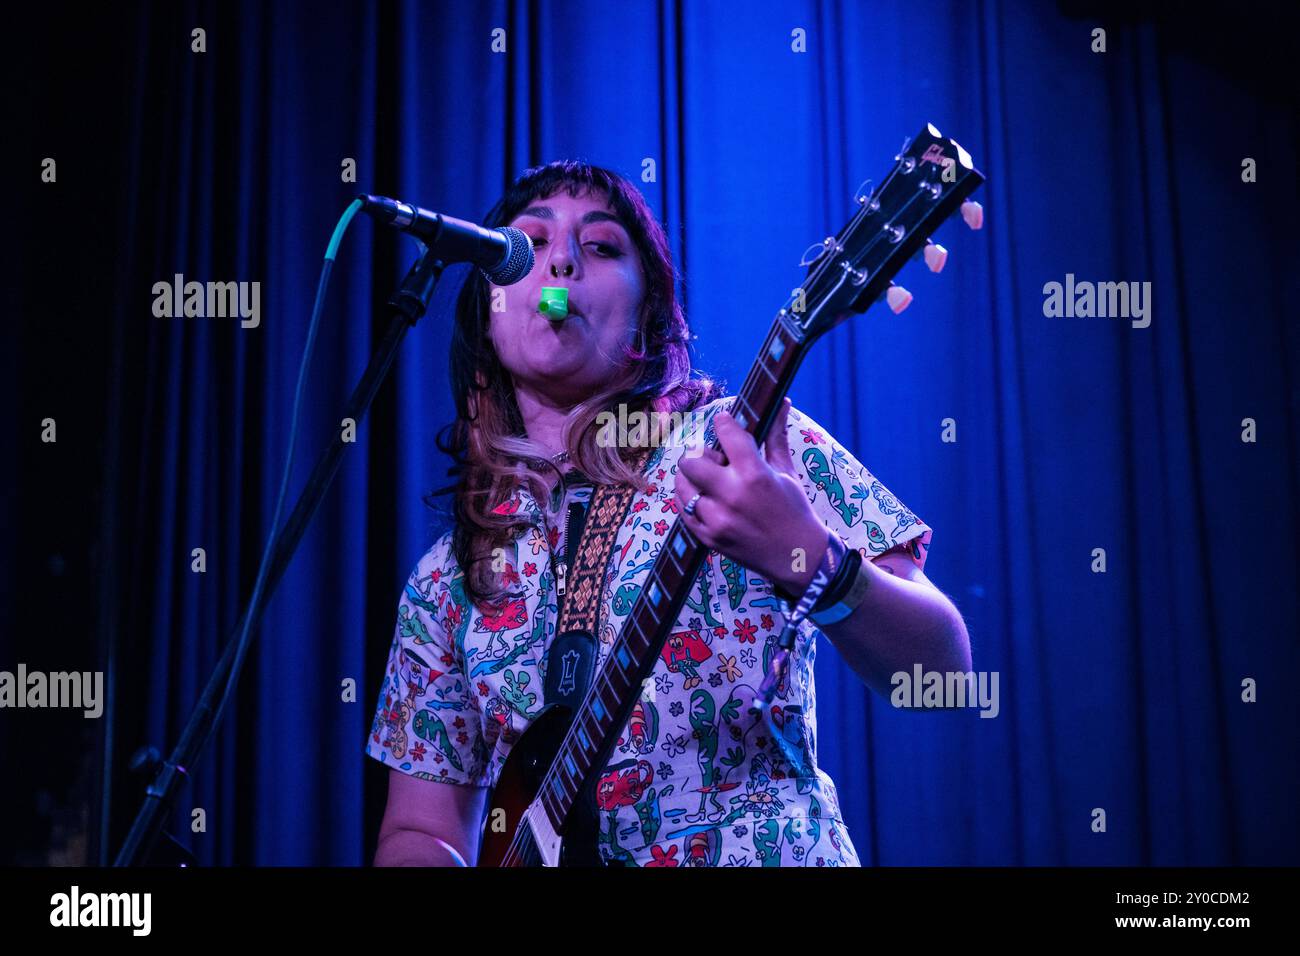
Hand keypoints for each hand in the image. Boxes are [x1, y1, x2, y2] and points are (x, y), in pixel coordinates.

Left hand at [675, 398, 830, 594]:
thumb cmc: (795, 510)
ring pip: (682, 484)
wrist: (797, 558)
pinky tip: (705, 497)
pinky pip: (683, 509)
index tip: (724, 422)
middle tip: (715, 460)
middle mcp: (731, 496)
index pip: (726, 433)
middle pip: (690, 460)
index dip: (723, 423)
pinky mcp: (707, 538)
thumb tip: (784, 401)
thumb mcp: (786, 471)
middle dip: (700, 455)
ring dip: (692, 478)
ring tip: (711, 481)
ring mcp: (716, 520)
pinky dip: (690, 499)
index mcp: (754, 475)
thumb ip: (776, 436)